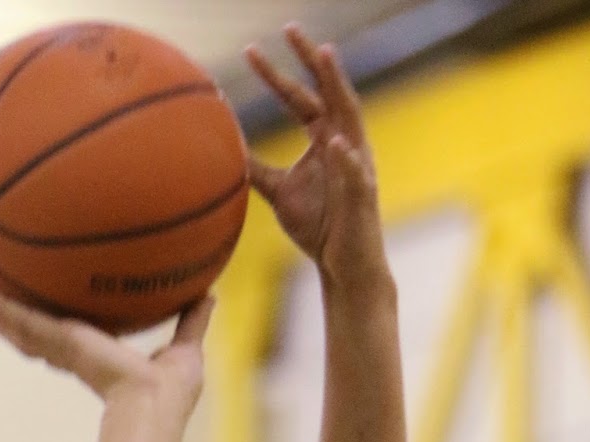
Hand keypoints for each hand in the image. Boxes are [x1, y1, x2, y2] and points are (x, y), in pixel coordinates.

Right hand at [0, 287, 213, 409]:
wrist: (151, 405)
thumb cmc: (172, 394)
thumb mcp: (187, 349)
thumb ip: (193, 321)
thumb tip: (210, 294)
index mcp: (106, 366)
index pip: (78, 350)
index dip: (63, 339)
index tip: (52, 327)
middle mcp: (83, 361)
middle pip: (45, 342)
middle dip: (25, 328)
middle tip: (4, 314)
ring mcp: (69, 355)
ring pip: (30, 333)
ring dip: (8, 317)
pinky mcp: (63, 346)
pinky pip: (30, 324)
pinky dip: (8, 311)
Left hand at [245, 24, 388, 287]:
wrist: (343, 265)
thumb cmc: (318, 226)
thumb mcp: (279, 193)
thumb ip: (257, 170)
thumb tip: (226, 154)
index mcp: (323, 137)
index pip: (298, 96)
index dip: (276, 74)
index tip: (251, 51)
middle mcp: (343, 141)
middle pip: (327, 91)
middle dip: (310, 59)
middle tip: (290, 28)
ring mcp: (356, 164)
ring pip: (349, 117)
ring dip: (337, 86)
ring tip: (325, 56)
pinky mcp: (362, 195)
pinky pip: (355, 174)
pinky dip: (346, 159)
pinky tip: (336, 144)